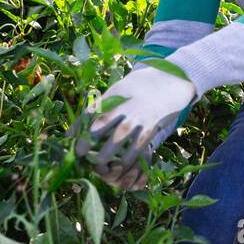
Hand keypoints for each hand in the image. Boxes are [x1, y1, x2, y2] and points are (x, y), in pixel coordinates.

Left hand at [82, 65, 195, 190]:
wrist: (173, 80)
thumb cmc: (144, 85)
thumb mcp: (122, 87)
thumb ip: (106, 101)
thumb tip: (86, 119)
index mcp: (115, 93)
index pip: (92, 110)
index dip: (79, 126)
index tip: (70, 139)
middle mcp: (125, 104)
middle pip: (101, 124)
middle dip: (88, 140)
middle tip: (79, 153)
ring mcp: (139, 115)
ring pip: (119, 137)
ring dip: (107, 152)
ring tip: (98, 163)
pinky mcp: (151, 125)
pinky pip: (138, 143)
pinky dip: (129, 155)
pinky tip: (122, 163)